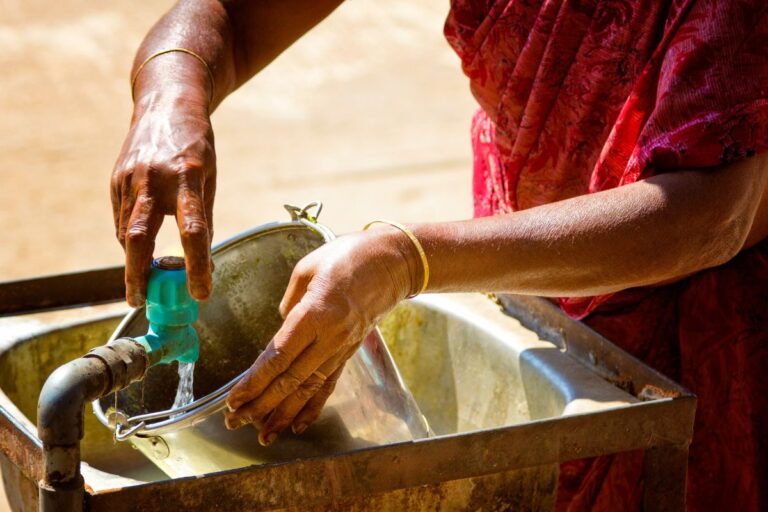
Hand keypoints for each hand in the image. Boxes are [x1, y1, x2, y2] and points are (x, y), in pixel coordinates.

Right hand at [111, 89, 215, 305]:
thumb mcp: (210, 176)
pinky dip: (129, 239)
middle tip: (139, 301)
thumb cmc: (197, 145)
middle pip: (141, 237)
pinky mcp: (116, 179)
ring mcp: (130, 178)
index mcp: (187, 177)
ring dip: (133, 261)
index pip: (193, 231)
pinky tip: (137, 249)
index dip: (197, 266)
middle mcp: (154, 178)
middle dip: (138, 274)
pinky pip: (121, 218)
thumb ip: (202, 215)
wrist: (166, 103)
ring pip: (126, 231)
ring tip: (141, 284)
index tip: (201, 293)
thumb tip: (200, 258)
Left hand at [223, 227, 420, 444]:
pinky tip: (300, 423)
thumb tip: (282, 327)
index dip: (255, 382)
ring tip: (264, 434)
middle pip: (290, 380)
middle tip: (235, 421)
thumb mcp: (308, 268)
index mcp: (315, 313)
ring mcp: (342, 347)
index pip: (278, 357)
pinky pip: (330, 383)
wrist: (393, 263)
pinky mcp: (350, 351)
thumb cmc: (349, 257)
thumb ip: (290, 301)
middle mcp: (330, 337)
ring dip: (284, 413)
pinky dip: (314, 406)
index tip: (235, 398)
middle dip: (261, 404)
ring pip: (309, 388)